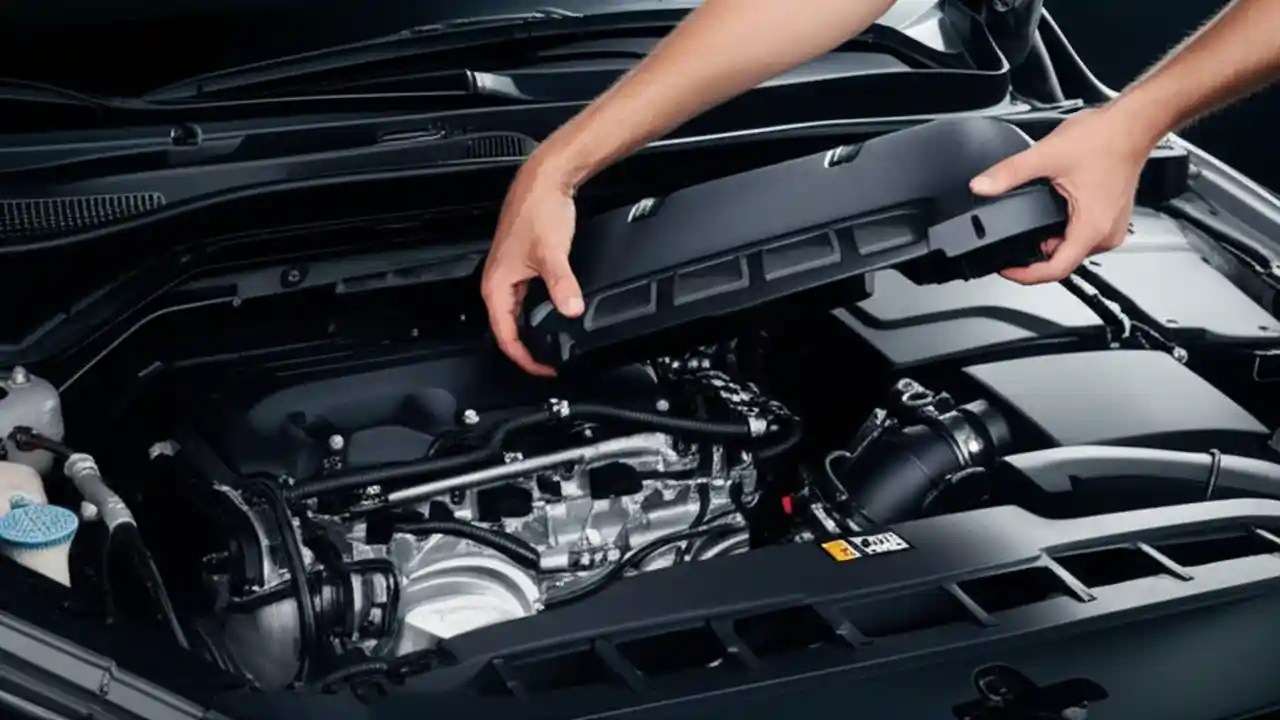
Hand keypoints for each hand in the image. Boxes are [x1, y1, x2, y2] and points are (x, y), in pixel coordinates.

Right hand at [481, 156, 584, 376]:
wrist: (544, 181)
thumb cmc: (537, 209)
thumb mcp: (552, 253)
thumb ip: (562, 285)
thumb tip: (571, 309)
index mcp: (496, 285)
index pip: (505, 337)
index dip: (525, 359)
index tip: (544, 370)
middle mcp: (499, 282)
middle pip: (509, 330)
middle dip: (528, 350)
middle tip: (550, 364)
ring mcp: (510, 274)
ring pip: (517, 315)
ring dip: (533, 332)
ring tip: (553, 346)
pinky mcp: (522, 265)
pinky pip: (526, 300)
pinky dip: (538, 313)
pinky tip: (555, 314)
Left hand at [970, 106, 1157, 283]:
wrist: (1131, 125)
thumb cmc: (1104, 139)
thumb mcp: (1046, 156)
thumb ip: (1008, 174)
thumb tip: (981, 186)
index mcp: (1092, 228)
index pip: (1055, 270)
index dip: (1025, 275)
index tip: (1006, 269)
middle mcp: (1107, 234)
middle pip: (1062, 260)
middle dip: (1034, 253)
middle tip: (1011, 240)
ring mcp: (1112, 227)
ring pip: (1072, 247)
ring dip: (1048, 239)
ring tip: (1029, 223)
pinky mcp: (1112, 218)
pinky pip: (1082, 234)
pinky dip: (1063, 229)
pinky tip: (1051, 213)